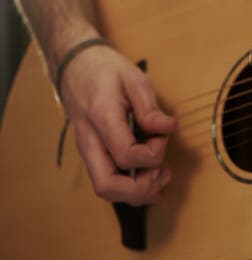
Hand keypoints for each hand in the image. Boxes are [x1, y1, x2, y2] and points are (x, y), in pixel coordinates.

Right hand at [58, 44, 176, 204]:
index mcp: (101, 117)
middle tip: (163, 172)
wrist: (76, 67)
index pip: (125, 155)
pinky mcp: (94, 154)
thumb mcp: (134, 78)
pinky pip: (109, 181)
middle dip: (141, 188)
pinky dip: (131, 187)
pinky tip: (152, 176)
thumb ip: (150, 108)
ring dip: (137, 192)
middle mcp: (89, 141)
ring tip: (162, 176)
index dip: (152, 154)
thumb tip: (167, 129)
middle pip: (107, 186)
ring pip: (106, 190)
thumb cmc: (106, 71)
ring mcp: (89, 150)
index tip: (163, 136)